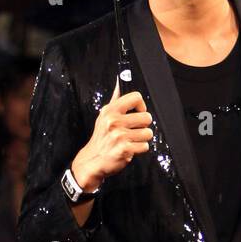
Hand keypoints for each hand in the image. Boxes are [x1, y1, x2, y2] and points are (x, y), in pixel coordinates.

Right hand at [71, 77, 152, 191]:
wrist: (92, 160)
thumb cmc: (101, 138)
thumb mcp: (104, 116)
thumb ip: (115, 100)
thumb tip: (119, 81)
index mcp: (110, 110)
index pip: (136, 97)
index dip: (141, 107)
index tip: (137, 114)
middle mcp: (114, 121)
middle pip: (147, 117)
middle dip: (143, 126)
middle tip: (134, 131)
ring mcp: (119, 135)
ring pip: (148, 133)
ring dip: (142, 139)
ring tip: (131, 141)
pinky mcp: (124, 149)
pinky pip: (144, 146)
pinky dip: (139, 149)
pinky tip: (130, 149)